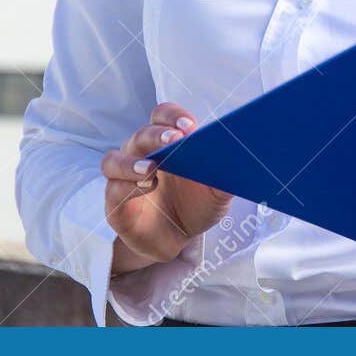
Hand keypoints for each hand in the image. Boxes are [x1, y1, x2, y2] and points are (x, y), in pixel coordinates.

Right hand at [103, 101, 233, 273]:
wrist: (179, 239)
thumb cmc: (196, 206)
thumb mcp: (218, 193)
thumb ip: (226, 176)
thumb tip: (242, 158)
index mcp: (166, 143)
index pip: (162, 116)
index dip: (173, 116)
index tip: (190, 125)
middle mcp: (141, 155)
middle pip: (141, 135)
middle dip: (157, 135)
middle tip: (174, 140)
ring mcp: (125, 179)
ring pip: (114, 160)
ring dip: (132, 162)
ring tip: (152, 168)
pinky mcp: (116, 205)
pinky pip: (113, 190)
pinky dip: (127, 187)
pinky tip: (146, 188)